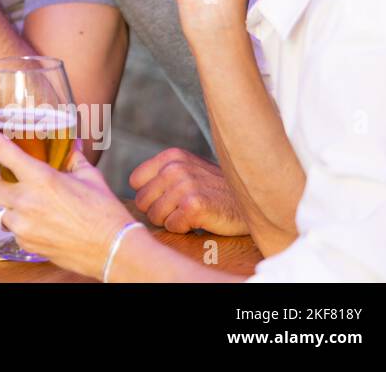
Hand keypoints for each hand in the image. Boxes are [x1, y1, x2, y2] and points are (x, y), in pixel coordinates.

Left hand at [0, 129, 134, 278]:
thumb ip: (73, 158)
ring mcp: (24, 224)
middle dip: (3, 185)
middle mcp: (27, 200)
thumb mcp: (90, 177)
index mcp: (41, 177)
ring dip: (9, 207)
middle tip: (19, 186)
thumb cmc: (104, 214)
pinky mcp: (26, 243)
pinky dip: (20, 225)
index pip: (0, 151)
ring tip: (32, 208)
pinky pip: (11, 229)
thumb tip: (70, 145)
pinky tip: (41, 224)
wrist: (113, 250)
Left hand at [129, 147, 249, 235]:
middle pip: (142, 201)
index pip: (135, 181)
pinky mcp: (194, 206)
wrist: (251, 202)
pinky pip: (172, 226)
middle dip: (159, 210)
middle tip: (182, 208)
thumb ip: (162, 174)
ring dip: (172, 220)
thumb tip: (133, 189)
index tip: (169, 198)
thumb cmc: (216, 190)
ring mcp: (184, 186)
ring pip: (155, 216)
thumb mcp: (189, 169)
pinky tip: (200, 220)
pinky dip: (185, 229)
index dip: (150, 195)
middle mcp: (175, 168)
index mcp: (171, 156)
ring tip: (192, 213)